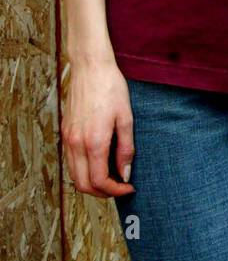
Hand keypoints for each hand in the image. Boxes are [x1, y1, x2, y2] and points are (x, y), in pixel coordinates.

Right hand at [62, 60, 135, 197]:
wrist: (90, 67)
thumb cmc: (111, 88)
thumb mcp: (126, 117)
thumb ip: (126, 149)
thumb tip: (126, 174)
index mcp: (94, 142)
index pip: (100, 181)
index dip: (115, 190)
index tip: (128, 187)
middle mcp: (76, 144)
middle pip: (83, 185)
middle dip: (102, 192)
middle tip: (119, 187)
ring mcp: (68, 138)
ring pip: (74, 175)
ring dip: (91, 183)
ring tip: (111, 177)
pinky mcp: (65, 132)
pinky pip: (70, 161)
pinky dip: (82, 170)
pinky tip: (98, 162)